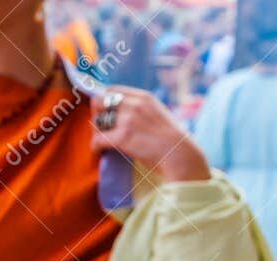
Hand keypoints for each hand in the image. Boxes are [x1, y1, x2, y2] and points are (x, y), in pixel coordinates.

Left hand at [91, 85, 208, 182]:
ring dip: (97, 132)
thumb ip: (142, 110)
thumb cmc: (172, 141)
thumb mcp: (158, 115)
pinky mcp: (123, 137)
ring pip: (97, 121)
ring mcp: (128, 119)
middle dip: (96, 114)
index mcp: (144, 97)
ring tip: (102, 141)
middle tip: (101, 128)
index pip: (112, 90)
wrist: (180, 156)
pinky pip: (98, 139)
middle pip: (99, 100)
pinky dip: (96, 146)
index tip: (104, 113)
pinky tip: (100, 151)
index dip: (104, 101)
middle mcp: (134, 104)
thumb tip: (123, 114)